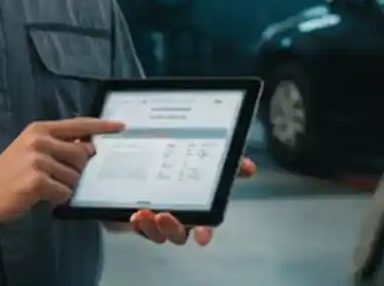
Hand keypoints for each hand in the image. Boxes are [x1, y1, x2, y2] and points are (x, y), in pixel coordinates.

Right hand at [0, 118, 124, 223]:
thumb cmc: (10, 173)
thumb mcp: (31, 149)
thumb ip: (57, 145)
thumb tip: (87, 149)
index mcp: (40, 129)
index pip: (78, 125)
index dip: (101, 127)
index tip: (120, 126)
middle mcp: (39, 140)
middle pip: (81, 155)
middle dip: (77, 171)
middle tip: (59, 177)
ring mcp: (38, 160)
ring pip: (74, 177)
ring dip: (64, 187)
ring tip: (44, 187)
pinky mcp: (36, 181)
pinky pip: (64, 192)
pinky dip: (57, 198)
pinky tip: (41, 196)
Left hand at [127, 157, 256, 245]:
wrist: (148, 146)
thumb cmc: (183, 155)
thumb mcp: (209, 153)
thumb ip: (229, 161)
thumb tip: (248, 167)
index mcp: (198, 205)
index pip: (205, 224)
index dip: (204, 231)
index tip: (202, 237)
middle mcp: (179, 214)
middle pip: (178, 234)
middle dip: (172, 229)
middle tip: (164, 216)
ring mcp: (157, 216)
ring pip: (156, 233)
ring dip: (152, 228)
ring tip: (144, 214)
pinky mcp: (139, 214)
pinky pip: (138, 227)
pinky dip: (137, 225)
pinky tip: (134, 214)